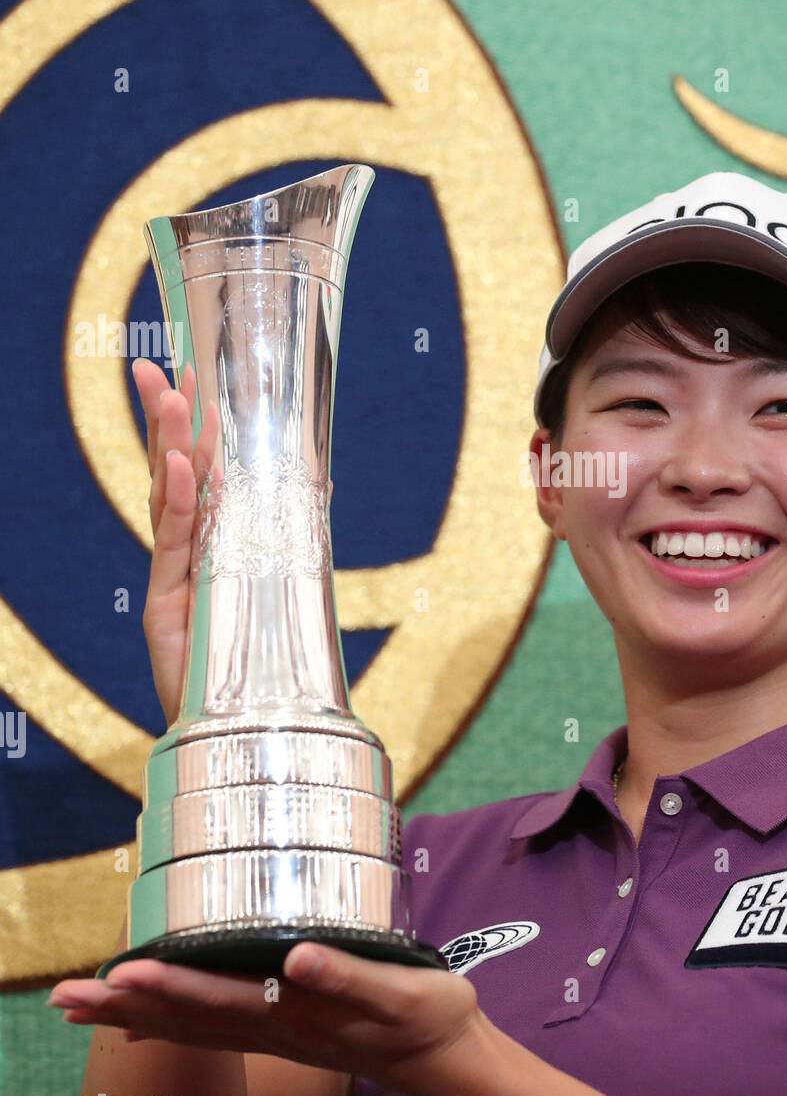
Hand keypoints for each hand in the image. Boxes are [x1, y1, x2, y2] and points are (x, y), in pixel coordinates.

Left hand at [48, 944, 479, 1091]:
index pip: (220, 998)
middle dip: (128, 1004)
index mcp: (299, 1010)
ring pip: (193, 1026)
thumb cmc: (426, 1015)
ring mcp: (277, 1034)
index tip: (120, 972)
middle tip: (67, 996)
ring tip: (82, 1006)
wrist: (443, 1056)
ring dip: (135, 1015)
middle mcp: (277, 1026)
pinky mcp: (284, 1033)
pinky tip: (138, 1026)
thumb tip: (297, 956)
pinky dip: (168, 1027)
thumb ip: (348, 975)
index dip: (169, 984)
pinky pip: (213, 1033)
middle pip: (190, 1017)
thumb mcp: (399, 991)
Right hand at [131, 358, 333, 725]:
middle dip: (166, 421)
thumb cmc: (263, 659)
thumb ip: (286, 535)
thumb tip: (320, 483)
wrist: (246, 727)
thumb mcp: (279, 583)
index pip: (197, 473)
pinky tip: (183, 468)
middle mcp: (187, 554)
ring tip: (175, 399)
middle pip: (171, 475)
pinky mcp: (164, 607)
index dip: (193, 426)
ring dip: (172, 448)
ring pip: (166, 503)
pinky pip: (173, 547)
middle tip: (157, 368)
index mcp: (210, 542)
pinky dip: (179, 505)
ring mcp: (173, 577)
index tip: (192, 374)